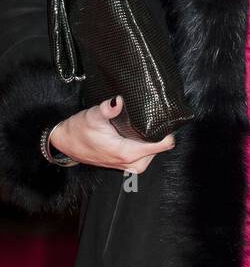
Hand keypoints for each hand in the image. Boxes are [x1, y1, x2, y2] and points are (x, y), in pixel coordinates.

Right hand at [48, 95, 175, 173]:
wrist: (66, 143)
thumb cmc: (79, 131)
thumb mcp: (93, 116)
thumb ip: (108, 109)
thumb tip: (118, 101)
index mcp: (127, 153)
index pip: (162, 146)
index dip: (167, 131)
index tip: (166, 119)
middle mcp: (130, 163)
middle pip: (160, 148)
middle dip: (159, 134)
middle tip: (154, 117)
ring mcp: (129, 166)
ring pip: (153, 152)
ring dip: (152, 139)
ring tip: (146, 125)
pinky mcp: (126, 164)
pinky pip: (145, 155)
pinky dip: (145, 144)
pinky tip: (139, 134)